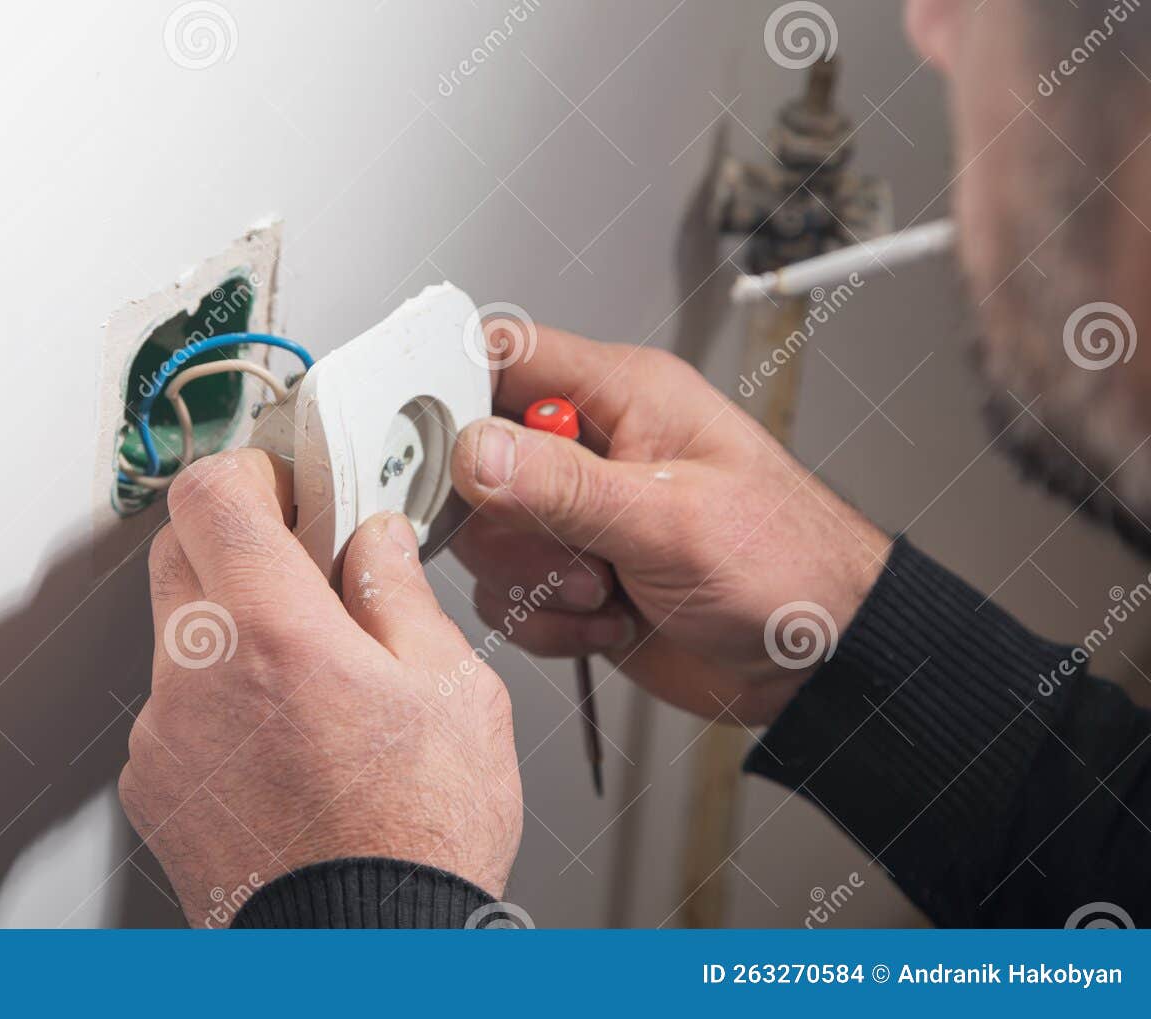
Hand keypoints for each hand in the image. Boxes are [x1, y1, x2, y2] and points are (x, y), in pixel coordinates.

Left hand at [119, 450, 521, 925]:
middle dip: (236, 540)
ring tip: (308, 678)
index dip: (249, 470)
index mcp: (272, 633)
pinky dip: (214, 698)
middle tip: (302, 565)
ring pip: (177, 632)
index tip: (284, 481)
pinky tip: (280, 738)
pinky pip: (173, 706)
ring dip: (230, 627)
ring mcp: (164, 735)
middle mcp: (196, 676)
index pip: (211, 494)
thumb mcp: (452, 692)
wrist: (363, 949)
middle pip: (179, 550)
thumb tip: (377, 541)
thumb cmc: (414, 840)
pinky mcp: (153, 785)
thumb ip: (398, 593)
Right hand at [448, 326, 891, 724]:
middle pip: (478, 459)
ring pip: (489, 535)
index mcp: (624, 397)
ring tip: (602, 588)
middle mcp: (594, 450)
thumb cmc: (788, 565)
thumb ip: (563, 486)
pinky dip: (549, 620)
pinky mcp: (574, 576)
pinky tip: (609, 619)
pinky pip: (511, 593)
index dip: (457, 388)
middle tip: (560, 543)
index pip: (507, 355)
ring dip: (534, 578)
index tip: (438, 444)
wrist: (820, 662)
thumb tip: (475, 450)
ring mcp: (580, 516)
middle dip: (506, 520)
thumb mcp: (670, 519)